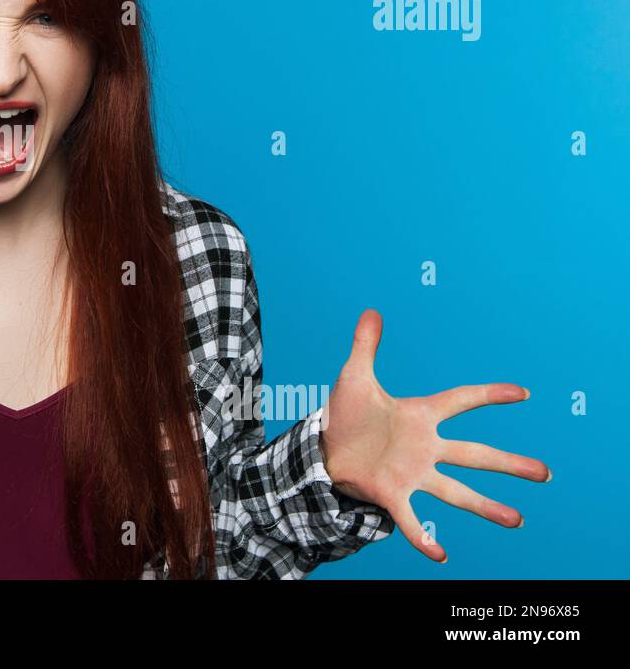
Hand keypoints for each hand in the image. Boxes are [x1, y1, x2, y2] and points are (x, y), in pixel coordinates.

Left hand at [319, 309, 549, 562]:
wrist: (322, 448)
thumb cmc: (345, 415)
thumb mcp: (354, 376)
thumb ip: (365, 345)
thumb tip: (371, 311)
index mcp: (419, 416)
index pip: (461, 401)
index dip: (489, 395)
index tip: (523, 394)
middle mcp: (424, 447)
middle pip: (474, 454)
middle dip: (509, 462)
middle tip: (545, 473)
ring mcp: (411, 473)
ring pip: (455, 492)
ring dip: (486, 507)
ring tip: (518, 520)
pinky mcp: (391, 494)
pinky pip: (411, 519)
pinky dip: (423, 537)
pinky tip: (440, 556)